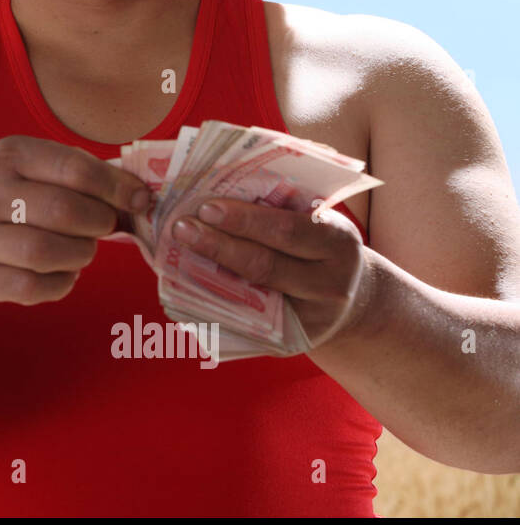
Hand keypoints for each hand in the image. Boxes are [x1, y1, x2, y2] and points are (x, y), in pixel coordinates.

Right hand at [0, 135, 152, 305]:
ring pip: (45, 252)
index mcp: (8, 156)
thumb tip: (140, 198)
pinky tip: (64, 273)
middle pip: (63, 211)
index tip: (139, 200)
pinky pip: (30, 287)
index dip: (117, 188)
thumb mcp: (29, 164)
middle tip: (104, 226)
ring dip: (81, 254)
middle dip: (99, 223)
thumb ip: (80, 174)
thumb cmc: (2, 192)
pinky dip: (60, 284)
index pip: (75, 169)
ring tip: (83, 250)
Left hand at [169, 199, 377, 349]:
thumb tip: (214, 183)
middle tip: (181, 227)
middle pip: (265, 265)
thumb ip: (281, 205)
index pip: (288, 229)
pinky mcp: (290, 341)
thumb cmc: (318, 245)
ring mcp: (312, 318)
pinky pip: (246, 325)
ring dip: (207, 276)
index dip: (246, 220)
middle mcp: (331, 283)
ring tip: (175, 255)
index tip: (206, 207)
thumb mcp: (316, 220)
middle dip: (218, 245)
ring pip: (252, 299)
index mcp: (338, 241)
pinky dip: (213, 305)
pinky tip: (183, 289)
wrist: (349, 297)